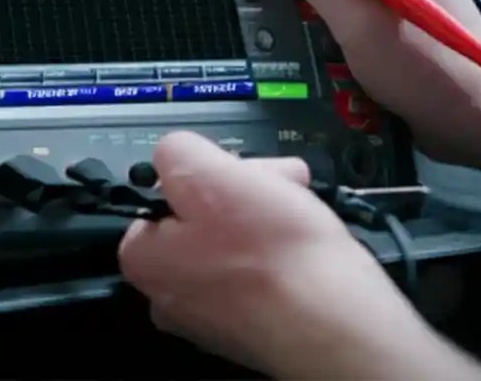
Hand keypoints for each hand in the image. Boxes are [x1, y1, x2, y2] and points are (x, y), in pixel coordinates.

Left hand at [118, 131, 460, 378]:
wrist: (337, 327)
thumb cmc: (271, 254)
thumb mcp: (206, 172)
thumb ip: (176, 152)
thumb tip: (173, 153)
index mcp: (143, 262)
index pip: (165, 194)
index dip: (207, 173)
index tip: (238, 172)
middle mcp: (170, 296)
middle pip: (205, 215)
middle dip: (246, 190)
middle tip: (281, 185)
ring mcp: (215, 316)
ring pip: (238, 241)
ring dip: (271, 214)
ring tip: (302, 211)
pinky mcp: (257, 325)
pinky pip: (265, 273)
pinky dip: (286, 253)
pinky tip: (308, 246)